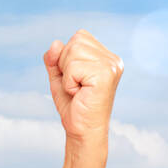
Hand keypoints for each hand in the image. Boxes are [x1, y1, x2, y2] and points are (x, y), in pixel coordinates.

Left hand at [43, 29, 122, 144]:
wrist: (82, 131)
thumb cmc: (73, 106)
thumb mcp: (59, 77)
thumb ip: (54, 58)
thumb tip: (55, 43)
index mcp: (106, 56)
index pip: (79, 36)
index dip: (67, 57)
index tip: (76, 79)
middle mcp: (113, 59)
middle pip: (75, 41)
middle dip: (65, 65)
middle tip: (76, 86)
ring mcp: (111, 66)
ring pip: (73, 52)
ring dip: (67, 74)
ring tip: (78, 90)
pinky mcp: (106, 75)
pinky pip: (73, 67)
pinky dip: (69, 82)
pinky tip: (79, 94)